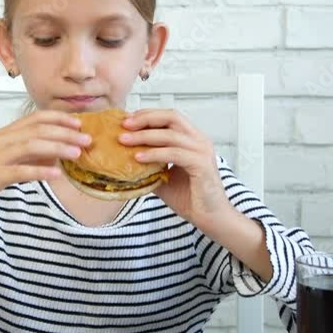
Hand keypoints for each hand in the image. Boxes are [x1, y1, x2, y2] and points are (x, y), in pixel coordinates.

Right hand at [0, 110, 90, 220]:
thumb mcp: (4, 164)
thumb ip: (27, 158)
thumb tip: (54, 158)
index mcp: (4, 135)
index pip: (35, 119)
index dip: (59, 119)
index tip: (79, 122)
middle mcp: (0, 141)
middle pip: (38, 130)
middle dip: (65, 133)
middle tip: (87, 139)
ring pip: (31, 146)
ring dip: (57, 148)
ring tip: (77, 153)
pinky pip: (20, 171)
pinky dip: (40, 172)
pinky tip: (56, 175)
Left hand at [120, 109, 231, 229]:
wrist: (209, 217)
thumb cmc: (190, 198)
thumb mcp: (163, 177)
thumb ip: (149, 165)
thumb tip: (124, 159)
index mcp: (192, 140)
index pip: (170, 117)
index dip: (148, 115)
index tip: (126, 120)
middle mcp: (199, 141)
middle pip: (171, 117)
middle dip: (145, 119)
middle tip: (124, 125)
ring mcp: (202, 151)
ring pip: (171, 134)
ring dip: (144, 136)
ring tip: (124, 140)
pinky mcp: (201, 164)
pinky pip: (174, 154)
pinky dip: (154, 154)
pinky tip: (138, 158)